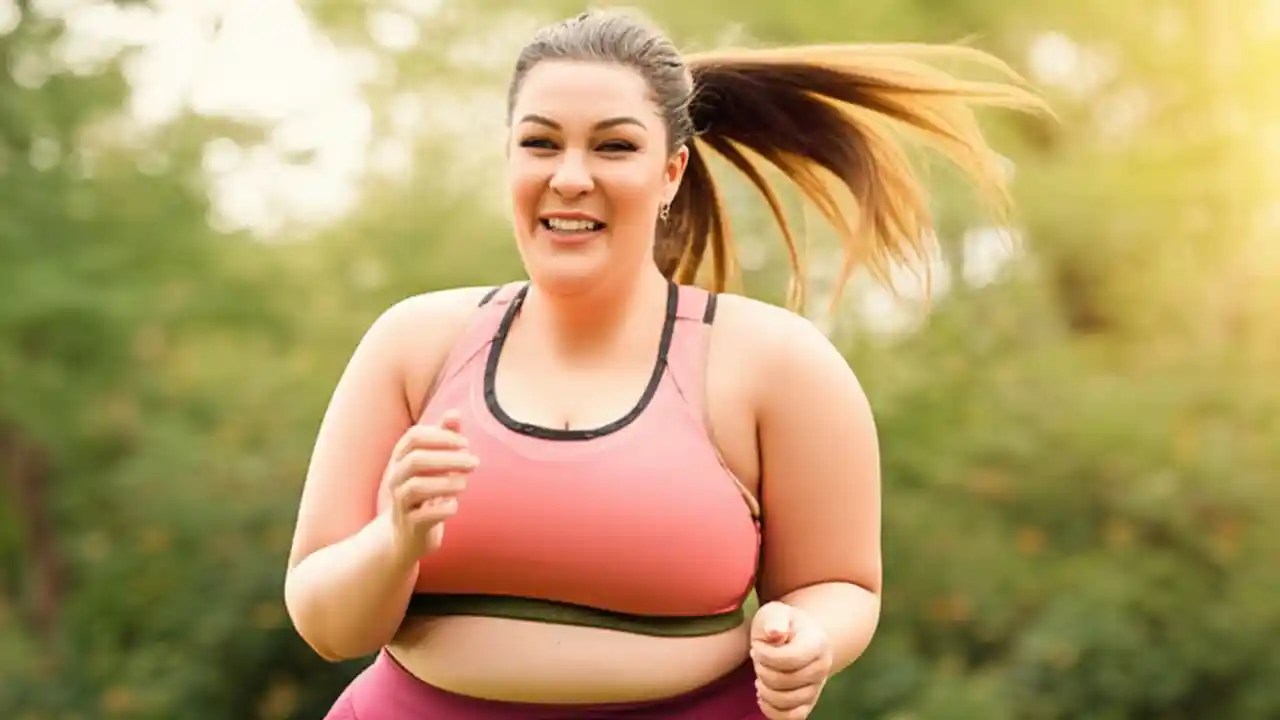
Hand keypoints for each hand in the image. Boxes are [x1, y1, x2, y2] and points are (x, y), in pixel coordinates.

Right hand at [384, 409, 476, 562]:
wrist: (406, 535)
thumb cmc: (425, 491)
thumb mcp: (433, 464)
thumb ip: (443, 438)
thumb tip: (454, 413)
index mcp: (401, 458)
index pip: (415, 436)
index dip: (441, 436)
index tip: (465, 443)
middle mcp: (396, 478)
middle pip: (416, 460)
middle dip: (448, 458)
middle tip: (474, 462)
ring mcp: (400, 502)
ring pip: (416, 487)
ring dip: (446, 482)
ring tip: (465, 484)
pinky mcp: (410, 526)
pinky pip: (424, 516)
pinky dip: (443, 509)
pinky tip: (454, 505)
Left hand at [749, 601, 832, 719]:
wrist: (797, 636)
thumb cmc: (781, 623)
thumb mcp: (775, 612)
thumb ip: (774, 620)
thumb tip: (774, 633)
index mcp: (817, 643)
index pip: (787, 659)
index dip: (764, 655)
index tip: (757, 645)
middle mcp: (822, 668)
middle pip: (785, 682)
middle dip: (762, 670)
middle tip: (758, 658)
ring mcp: (817, 688)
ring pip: (787, 702)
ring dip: (765, 690)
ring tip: (760, 674)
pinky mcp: (808, 703)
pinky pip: (792, 717)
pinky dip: (772, 711)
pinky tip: (762, 695)